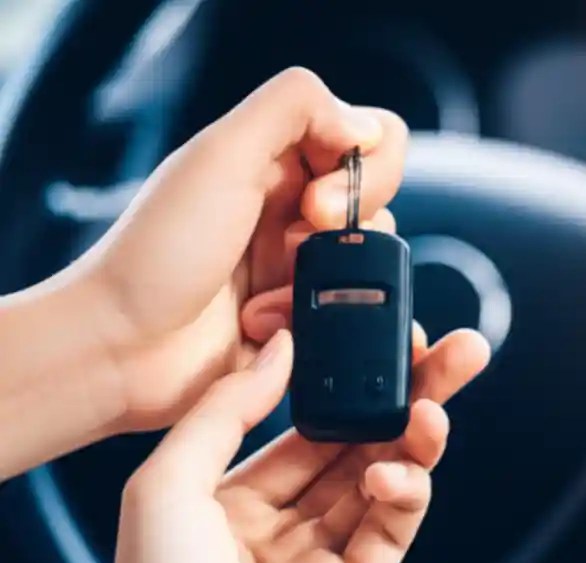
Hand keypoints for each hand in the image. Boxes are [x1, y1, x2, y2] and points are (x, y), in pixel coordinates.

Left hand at [82, 66, 410, 430]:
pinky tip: (271, 331)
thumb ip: (294, 107)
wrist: (120, 349)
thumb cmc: (158, 252)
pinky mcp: (304, 320)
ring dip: (328, 285)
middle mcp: (292, 208)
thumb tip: (364, 128)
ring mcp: (300, 268)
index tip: (316, 202)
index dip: (363, 172)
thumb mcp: (220, 154)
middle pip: (382, 205)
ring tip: (268, 301)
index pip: (372, 140)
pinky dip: (322, 326)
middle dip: (350, 232)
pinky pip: (356, 319)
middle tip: (294, 247)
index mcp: (276, 158)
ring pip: (374, 267)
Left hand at [86, 328, 488, 562]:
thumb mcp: (166, 487)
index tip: (381, 345)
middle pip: (356, 448)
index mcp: (227, 502)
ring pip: (382, 484)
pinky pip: (392, 533)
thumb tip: (281, 350)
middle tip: (455, 355)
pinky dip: (407, 496)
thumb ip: (225, 411)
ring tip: (436, 411)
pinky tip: (401, 474)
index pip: (302, 428)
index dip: (345, 385)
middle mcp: (277, 530)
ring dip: (414, 442)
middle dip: (406, 399)